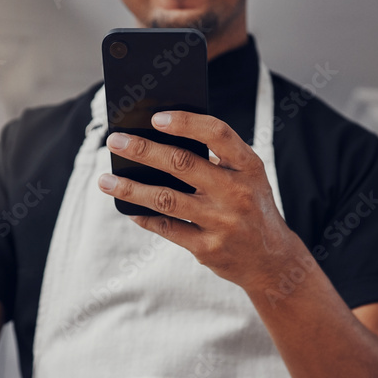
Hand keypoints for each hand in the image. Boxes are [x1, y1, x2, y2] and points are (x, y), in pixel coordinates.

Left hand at [98, 112, 301, 289]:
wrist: (272, 260)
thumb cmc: (250, 207)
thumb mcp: (247, 178)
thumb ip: (216, 159)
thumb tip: (159, 142)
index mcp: (249, 166)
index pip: (217, 134)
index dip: (186, 122)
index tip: (155, 117)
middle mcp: (237, 192)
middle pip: (182, 164)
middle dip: (143, 150)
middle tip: (115, 141)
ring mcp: (222, 222)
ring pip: (166, 199)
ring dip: (131, 188)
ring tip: (106, 180)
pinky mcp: (208, 248)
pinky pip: (167, 228)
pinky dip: (144, 217)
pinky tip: (129, 209)